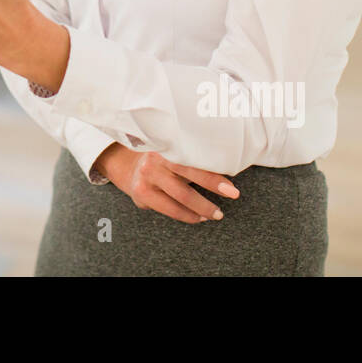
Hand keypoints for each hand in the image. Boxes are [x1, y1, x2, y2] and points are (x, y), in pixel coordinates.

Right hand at [97, 143, 240, 223]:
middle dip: (213, 187)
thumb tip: (227, 167)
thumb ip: (193, 158)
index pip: (193, 159)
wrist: (129, 168)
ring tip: (216, 213)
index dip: (213, 174)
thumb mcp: (174, 153)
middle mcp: (155, 159)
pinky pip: (170, 209)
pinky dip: (188, 215)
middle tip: (232, 195)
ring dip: (203, 207)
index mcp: (167, 145)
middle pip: (188, 175)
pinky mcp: (142, 193)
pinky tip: (198, 217)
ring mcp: (147, 176)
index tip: (232, 188)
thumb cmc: (162, 162)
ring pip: (181, 196)